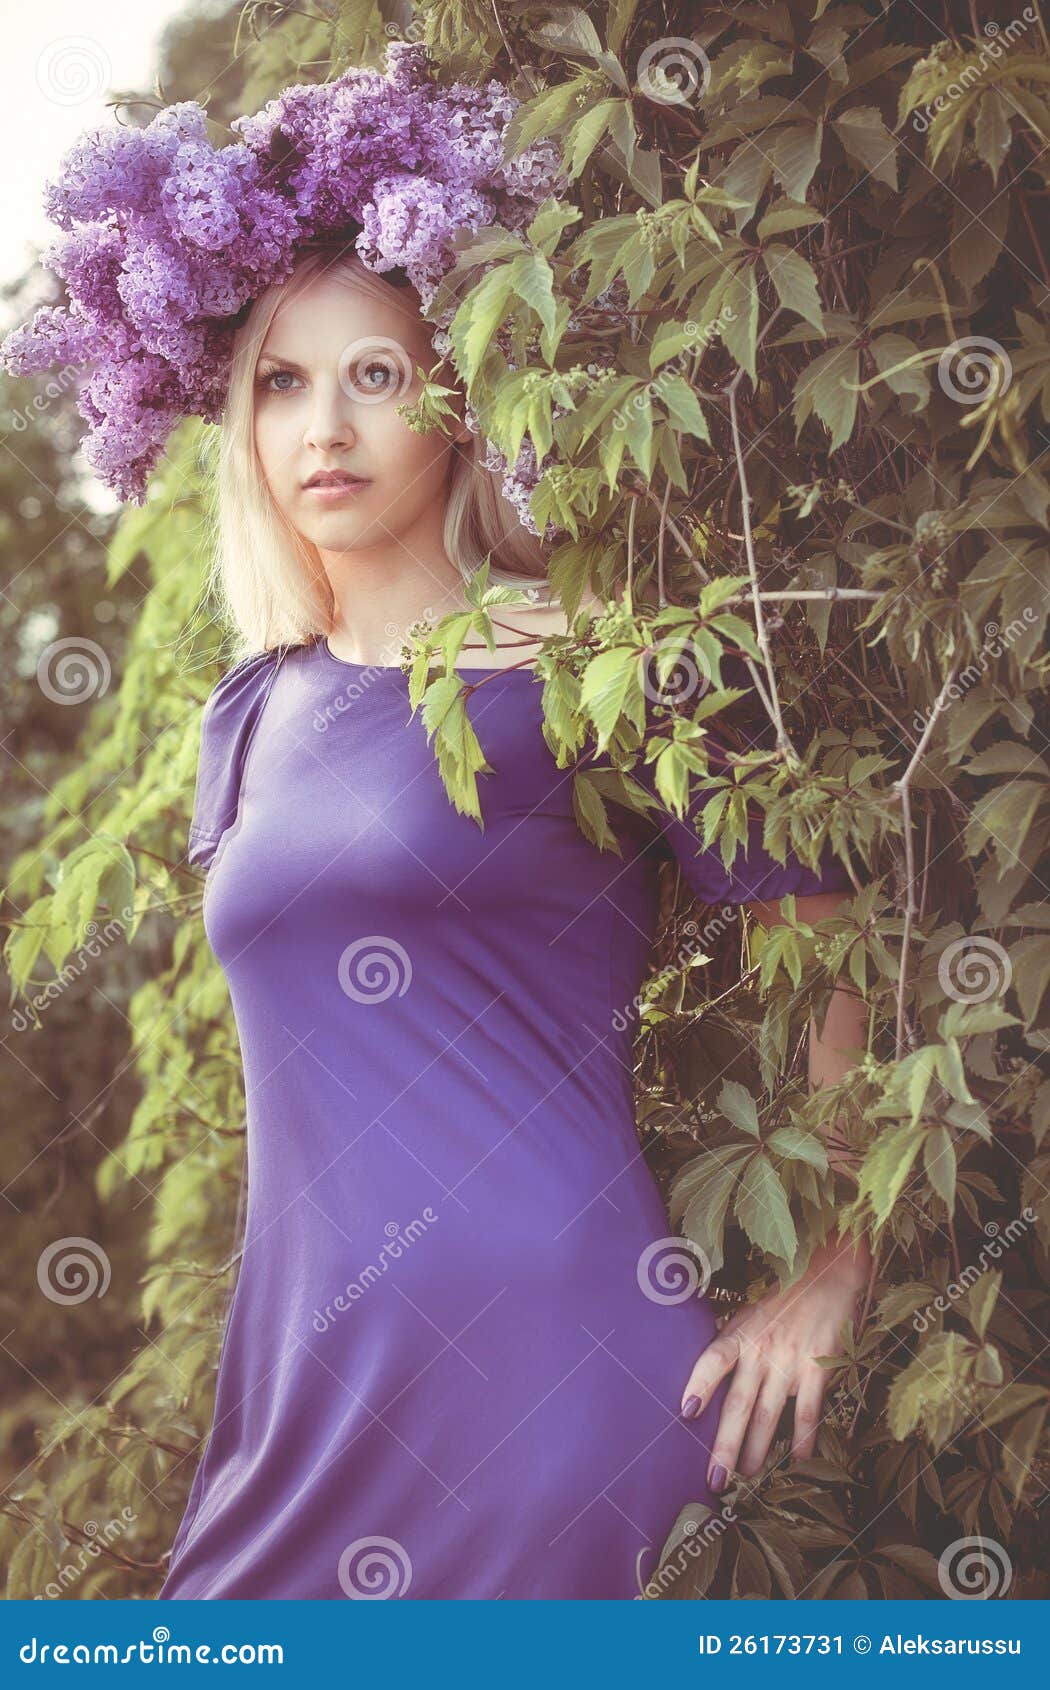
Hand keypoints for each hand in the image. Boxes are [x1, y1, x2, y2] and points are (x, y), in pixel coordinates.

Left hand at [680, 1232, 871, 1493]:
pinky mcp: (818, 1368)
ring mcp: (790, 1361)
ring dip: (757, 1448)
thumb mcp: (748, 1314)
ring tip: (747, 1474)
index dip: (699, 1385)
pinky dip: (805, 1437)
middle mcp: (762, 1350)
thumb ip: (731, 1344)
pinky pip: (809, 1410)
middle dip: (724, 1444)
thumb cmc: (782, 1299)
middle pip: (739, 1403)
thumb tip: (704, 1379)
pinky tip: (800, 1459)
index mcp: (741, 1334)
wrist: (827, 1275)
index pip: (713, 1360)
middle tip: (714, 1478)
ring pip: (770, 1414)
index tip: (686, 1411)